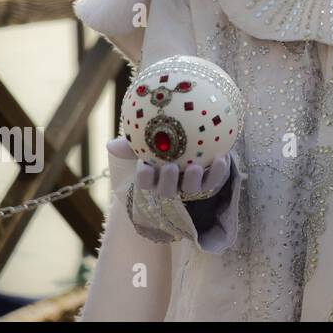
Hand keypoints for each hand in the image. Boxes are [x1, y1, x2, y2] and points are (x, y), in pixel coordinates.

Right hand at [106, 136, 230, 201]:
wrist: (200, 141)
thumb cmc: (172, 141)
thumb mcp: (153, 141)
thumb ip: (134, 143)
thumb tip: (110, 144)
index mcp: (156, 177)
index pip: (145, 183)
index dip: (144, 177)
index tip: (144, 164)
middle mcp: (173, 185)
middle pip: (167, 191)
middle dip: (167, 182)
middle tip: (169, 167)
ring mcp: (192, 185)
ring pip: (192, 189)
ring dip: (192, 179)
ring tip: (194, 167)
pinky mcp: (211, 182)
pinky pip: (215, 180)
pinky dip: (218, 171)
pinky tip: (221, 158)